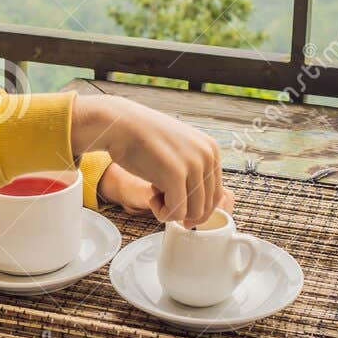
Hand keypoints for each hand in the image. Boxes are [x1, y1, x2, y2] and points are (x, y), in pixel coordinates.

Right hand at [71, 94, 223, 225]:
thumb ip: (193, 171)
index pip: (216, 194)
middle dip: (184, 211)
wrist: (121, 124)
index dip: (198, 209)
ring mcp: (193, 164)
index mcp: (211, 150)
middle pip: (206, 206)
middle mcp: (208, 156)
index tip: (180, 211)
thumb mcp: (179, 151)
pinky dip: (163, 213)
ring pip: (194, 212)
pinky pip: (177, 212)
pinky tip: (151, 198)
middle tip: (162, 200)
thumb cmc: (144, 139)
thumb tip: (199, 210)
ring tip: (155, 196)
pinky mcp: (176, 174)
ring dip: (172, 212)